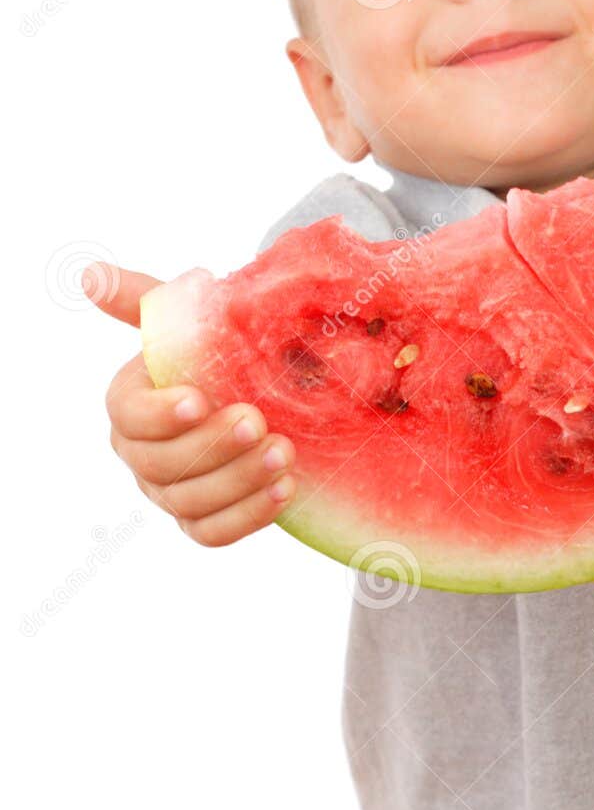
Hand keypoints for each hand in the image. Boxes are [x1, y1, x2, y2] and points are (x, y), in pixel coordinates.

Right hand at [85, 263, 296, 546]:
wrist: (268, 391)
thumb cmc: (222, 352)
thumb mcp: (189, 319)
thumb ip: (144, 300)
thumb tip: (93, 277)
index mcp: (130, 404)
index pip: (129, 416)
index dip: (160, 413)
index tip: (200, 399)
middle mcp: (142, 454)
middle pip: (160, 465)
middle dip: (212, 446)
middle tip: (258, 421)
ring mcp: (170, 493)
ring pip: (190, 501)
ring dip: (239, 481)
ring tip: (285, 452)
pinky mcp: (202, 520)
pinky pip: (215, 533)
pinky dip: (249, 516)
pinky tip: (285, 488)